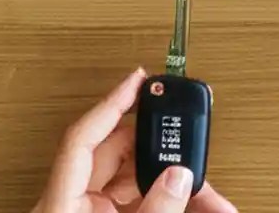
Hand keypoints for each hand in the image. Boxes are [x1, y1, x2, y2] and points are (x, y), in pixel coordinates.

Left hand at [32, 68, 236, 212]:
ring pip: (141, 188)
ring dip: (180, 189)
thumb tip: (178, 176)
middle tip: (195, 146)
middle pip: (122, 161)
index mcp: (61, 204)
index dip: (113, 102)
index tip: (139, 79)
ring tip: (216, 200)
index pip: (85, 138)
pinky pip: (147, 208)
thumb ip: (155, 209)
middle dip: (166, 156)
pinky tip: (204, 208)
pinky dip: (175, 207)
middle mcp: (74, 208)